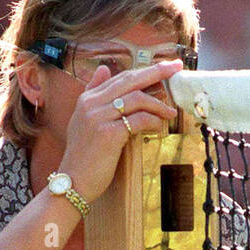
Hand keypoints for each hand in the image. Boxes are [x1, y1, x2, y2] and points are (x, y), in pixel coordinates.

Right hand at [61, 58, 182, 203]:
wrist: (73, 182)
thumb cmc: (83, 156)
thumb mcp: (83, 120)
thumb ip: (94, 94)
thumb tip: (104, 68)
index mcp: (87, 99)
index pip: (121, 77)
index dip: (145, 70)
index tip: (165, 67)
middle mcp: (91, 104)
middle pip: (130, 80)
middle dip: (157, 72)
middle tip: (176, 69)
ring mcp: (99, 117)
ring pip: (137, 99)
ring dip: (158, 104)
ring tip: (170, 112)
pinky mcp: (108, 134)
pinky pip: (138, 120)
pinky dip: (152, 121)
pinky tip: (159, 126)